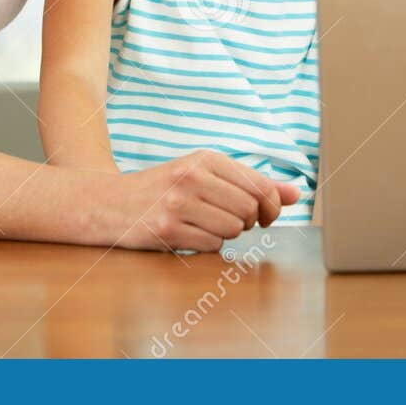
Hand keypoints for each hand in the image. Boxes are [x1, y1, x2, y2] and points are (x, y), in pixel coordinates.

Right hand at [103, 150, 300, 250]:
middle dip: (246, 222)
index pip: (260, 186)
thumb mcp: (205, 175)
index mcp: (205, 158)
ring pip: (232, 230)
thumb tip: (297, 194)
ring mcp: (178, 203)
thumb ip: (252, 183)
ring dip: (225, 235)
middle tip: (228, 220)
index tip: (265, 215)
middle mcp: (193, 176)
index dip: (271, 207)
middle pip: (249, 210)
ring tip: (205, 225)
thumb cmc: (163, 189)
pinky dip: (207, 246)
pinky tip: (189, 236)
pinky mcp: (166, 230)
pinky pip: (211, 246)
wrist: (108, 204)